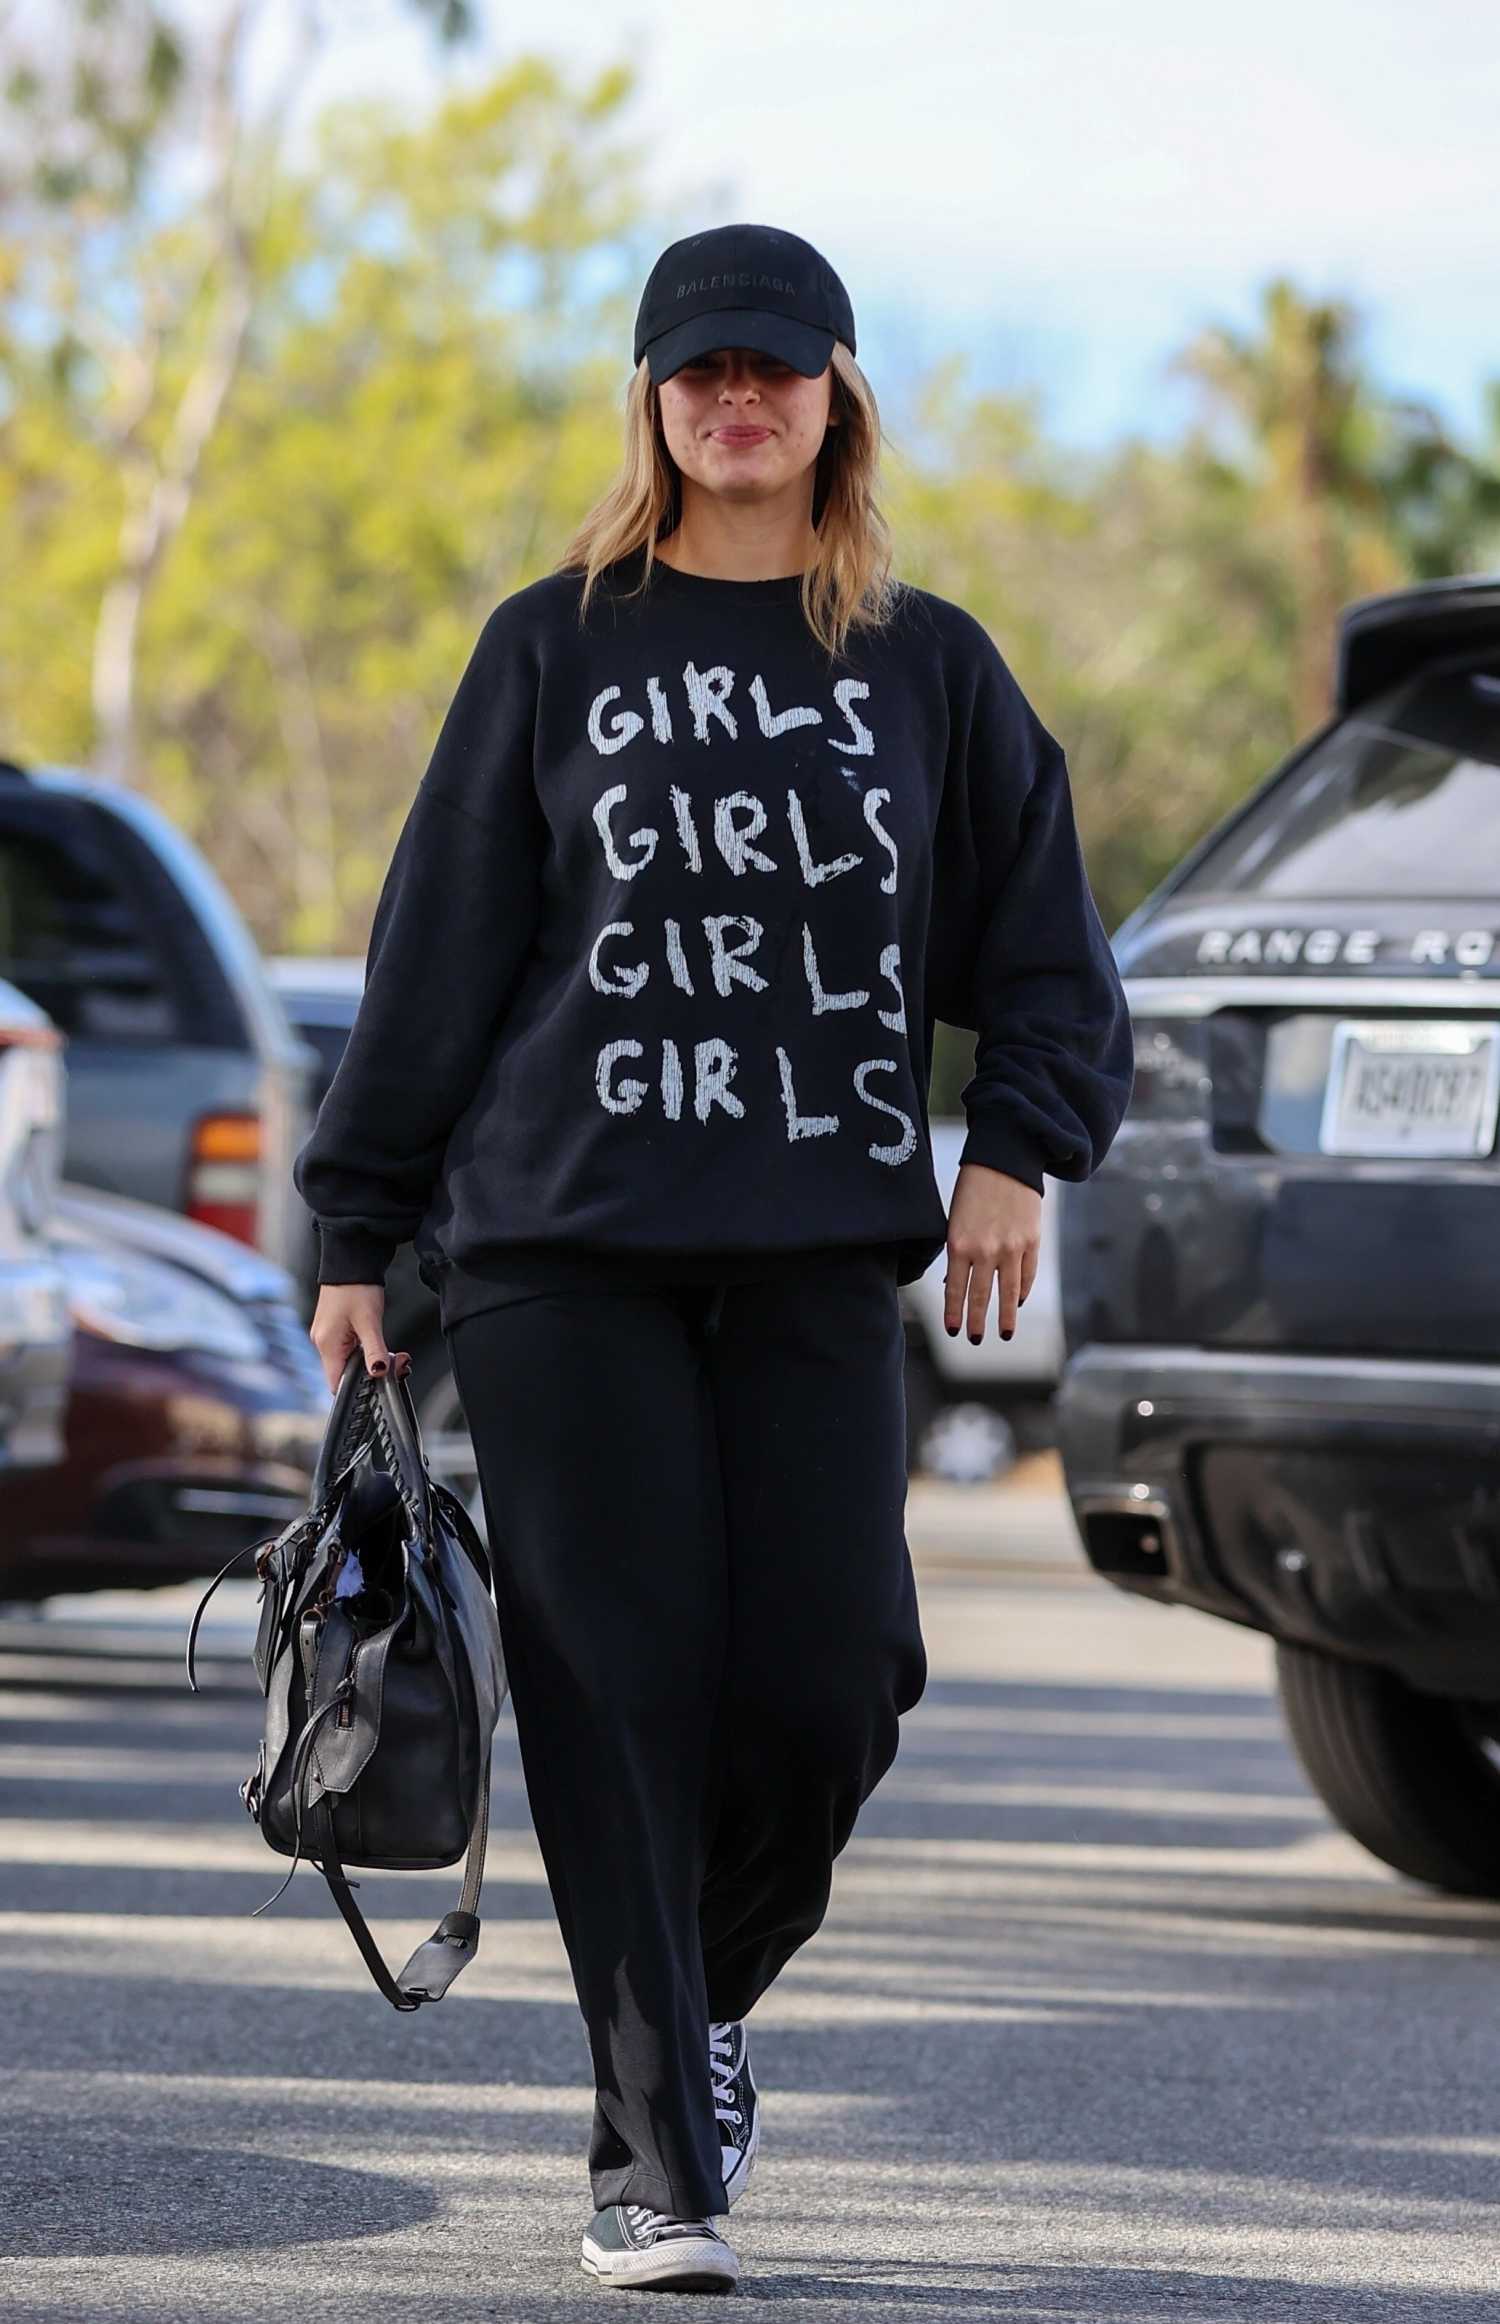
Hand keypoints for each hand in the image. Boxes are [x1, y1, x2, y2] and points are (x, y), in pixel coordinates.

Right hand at [308, 1283, 411, 1396]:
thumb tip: (378, 1373)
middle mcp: (322, 1343)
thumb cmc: (355, 1287)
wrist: (350, 1261)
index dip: (357, 1389)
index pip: (336, 1384)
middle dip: (371, 1373)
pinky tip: (380, 1344)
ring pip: (349, 1362)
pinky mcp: (334, 1329)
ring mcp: (327, 1336)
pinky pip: (348, 1349)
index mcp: (327, 1345)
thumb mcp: (369, 1322)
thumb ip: (374, 1351)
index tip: (380, 1384)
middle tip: (397, 1364)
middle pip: (345, 1374)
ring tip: (393, 1355)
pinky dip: (365, 1351)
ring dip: (371, 1361)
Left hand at [944, 1162, 1042, 1342]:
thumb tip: (956, 1282)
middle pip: (981, 1296)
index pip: (955, 1289)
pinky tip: (1017, 1302)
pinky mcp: (1031, 1241)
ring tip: (1005, 1333)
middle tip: (976, 1340)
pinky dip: (1022, 1290)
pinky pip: (1027, 1274)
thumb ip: (956, 1251)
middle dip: (977, 1321)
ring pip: (1008, 1292)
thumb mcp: (955, 1218)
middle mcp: (985, 1250)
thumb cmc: (973, 1188)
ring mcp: (1011, 1248)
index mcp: (959, 1243)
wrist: (1006, 1160)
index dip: (954, 1312)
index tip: (953, 1331)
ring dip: (1005, 1316)